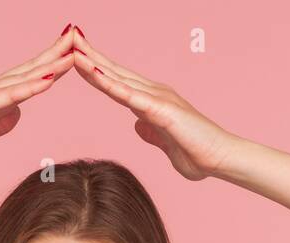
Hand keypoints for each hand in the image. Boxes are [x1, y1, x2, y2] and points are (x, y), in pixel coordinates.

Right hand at [0, 30, 75, 172]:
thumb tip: (16, 113)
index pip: (29, 76)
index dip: (52, 63)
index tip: (73, 51)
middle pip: (31, 69)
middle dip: (57, 53)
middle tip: (79, 35)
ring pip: (24, 79)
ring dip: (50, 66)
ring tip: (73, 53)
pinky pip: (8, 97)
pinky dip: (29, 89)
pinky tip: (48, 82)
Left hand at [69, 30, 239, 180]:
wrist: (220, 159)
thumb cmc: (196, 153)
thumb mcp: (164, 142)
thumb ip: (151, 132)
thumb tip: (138, 125)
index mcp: (151, 101)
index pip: (117, 81)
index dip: (95, 68)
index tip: (76, 56)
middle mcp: (153, 93)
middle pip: (114, 71)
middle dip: (90, 55)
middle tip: (69, 36)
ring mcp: (157, 99)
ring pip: (118, 78)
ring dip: (94, 63)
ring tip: (74, 47)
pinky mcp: (161, 110)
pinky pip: (130, 96)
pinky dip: (110, 84)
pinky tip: (93, 74)